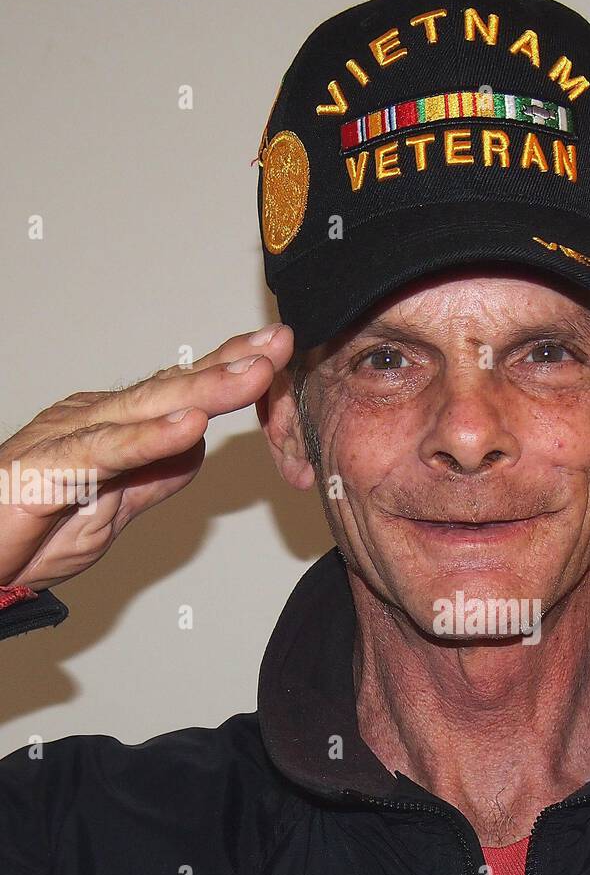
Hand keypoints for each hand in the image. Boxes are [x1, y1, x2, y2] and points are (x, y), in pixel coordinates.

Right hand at [0, 323, 292, 590]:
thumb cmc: (25, 531)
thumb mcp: (111, 508)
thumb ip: (152, 477)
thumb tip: (195, 448)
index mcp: (107, 426)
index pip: (177, 392)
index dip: (227, 370)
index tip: (274, 352)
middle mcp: (89, 421)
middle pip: (170, 388)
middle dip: (229, 364)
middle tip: (278, 343)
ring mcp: (67, 441)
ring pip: (145, 410)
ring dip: (204, 391)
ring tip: (251, 375)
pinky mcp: (46, 471)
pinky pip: (105, 454)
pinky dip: (149, 440)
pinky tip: (188, 427)